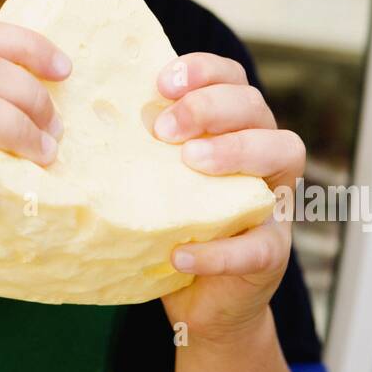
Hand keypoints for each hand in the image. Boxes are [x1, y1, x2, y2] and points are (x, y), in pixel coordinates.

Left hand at [150, 52, 303, 343]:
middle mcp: (264, 155)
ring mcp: (275, 203)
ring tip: (190, 163)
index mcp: (235, 127)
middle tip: (164, 130)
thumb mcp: (154, 177)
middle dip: (210, 107)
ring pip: (283, 151)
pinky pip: (259, 244)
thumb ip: (142, 146)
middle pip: (256, 105)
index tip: (162, 82)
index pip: (232, 78)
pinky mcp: (272, 253)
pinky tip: (180, 250)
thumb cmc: (170, 223)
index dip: (204, 70)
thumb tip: (87, 110)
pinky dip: (219, 249)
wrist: (198, 301)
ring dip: (235, 150)